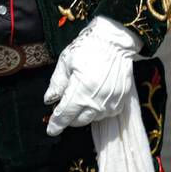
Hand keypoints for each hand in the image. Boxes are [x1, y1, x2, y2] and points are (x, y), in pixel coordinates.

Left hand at [43, 15, 140, 136]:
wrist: (115, 41)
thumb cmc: (88, 48)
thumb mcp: (66, 61)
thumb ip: (57, 84)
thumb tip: (49, 100)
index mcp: (81, 90)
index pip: (65, 115)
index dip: (56, 124)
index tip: (51, 130)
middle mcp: (97, 101)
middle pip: (78, 120)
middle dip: (69, 116)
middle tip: (65, 102)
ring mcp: (110, 102)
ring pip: (91, 118)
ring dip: (83, 112)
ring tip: (81, 94)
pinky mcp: (120, 101)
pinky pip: (105, 113)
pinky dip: (96, 109)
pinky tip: (94, 95)